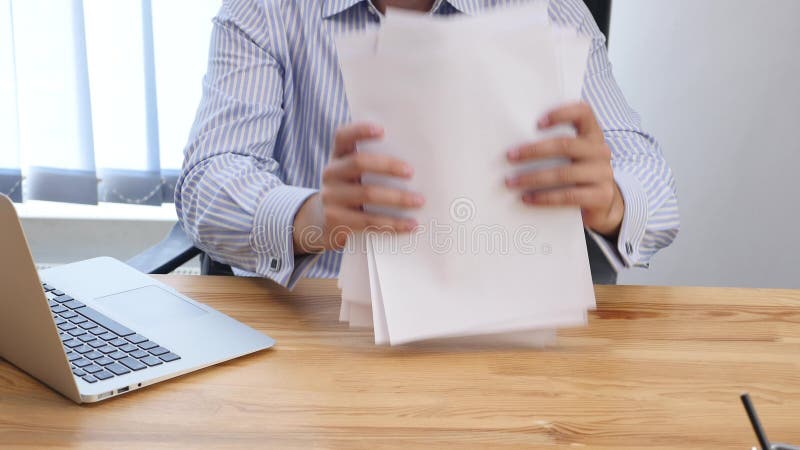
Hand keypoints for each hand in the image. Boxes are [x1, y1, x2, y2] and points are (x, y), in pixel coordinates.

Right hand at [292, 122, 423, 253]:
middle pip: (358, 163)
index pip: (342, 136)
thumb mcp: (354, 174)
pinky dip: (393, 223)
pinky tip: (411, 224)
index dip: (360, 131)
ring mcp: (330, 196)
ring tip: (419, 200)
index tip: (382, 130)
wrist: (323, 222)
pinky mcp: (335, 219)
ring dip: (397, 198)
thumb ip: (374, 165)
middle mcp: (330, 172)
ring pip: (367, 193)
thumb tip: (415, 164)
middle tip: (411, 172)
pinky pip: (368, 220)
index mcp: (338, 155)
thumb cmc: (352, 191)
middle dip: (387, 166)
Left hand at [505, 102, 623, 236]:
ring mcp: (603, 174)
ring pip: (564, 174)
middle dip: (534, 151)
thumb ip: (554, 145)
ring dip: (533, 178)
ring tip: (511, 182)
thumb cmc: (576, 174)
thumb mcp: (570, 156)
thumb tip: (514, 146)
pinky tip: (527, 198)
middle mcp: (600, 151)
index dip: (561, 113)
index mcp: (592, 134)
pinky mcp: (601, 196)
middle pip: (566, 145)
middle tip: (510, 156)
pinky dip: (544, 198)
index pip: (582, 112)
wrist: (602, 204)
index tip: (536, 123)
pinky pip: (568, 196)